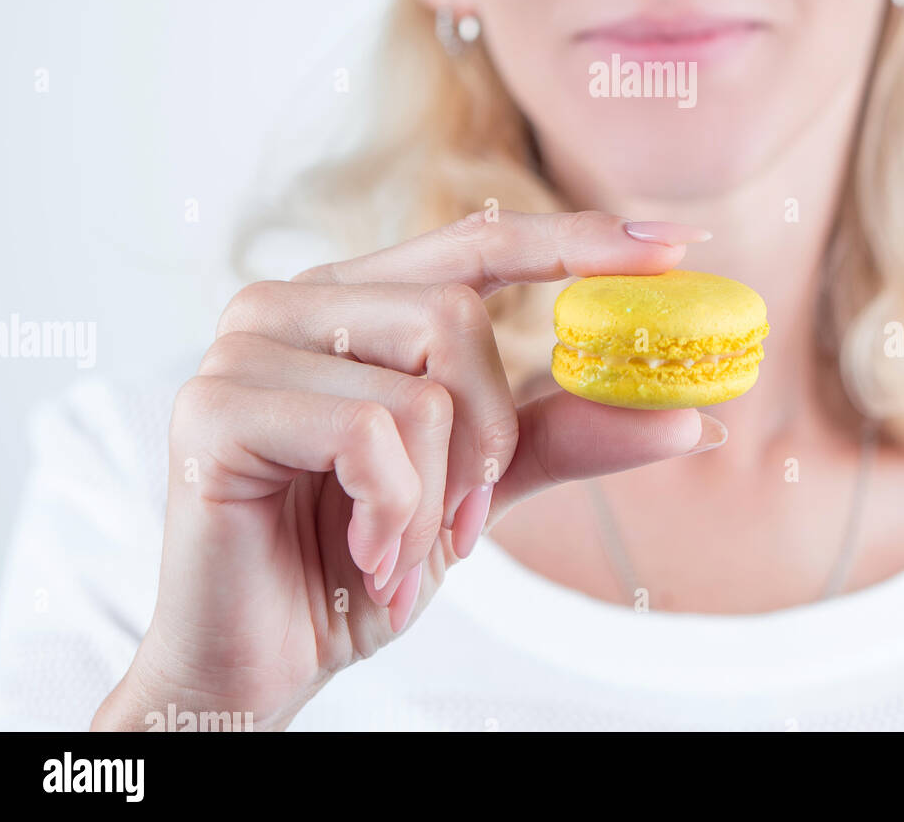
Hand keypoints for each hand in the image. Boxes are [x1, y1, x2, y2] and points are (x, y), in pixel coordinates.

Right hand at [92, 210, 721, 730]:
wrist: (261, 663)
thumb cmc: (358, 559)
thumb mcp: (481, 485)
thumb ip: (565, 434)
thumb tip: (689, 414)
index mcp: (357, 301)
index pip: (479, 242)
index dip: (577, 239)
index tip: (677, 243)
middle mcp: (297, 301)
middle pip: (458, 311)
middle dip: (489, 435)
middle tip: (471, 514)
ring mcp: (247, 344)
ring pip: (422, 380)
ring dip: (440, 489)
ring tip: (401, 546)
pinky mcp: (214, 406)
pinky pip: (368, 430)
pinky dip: (394, 510)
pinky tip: (364, 553)